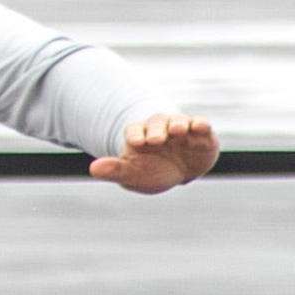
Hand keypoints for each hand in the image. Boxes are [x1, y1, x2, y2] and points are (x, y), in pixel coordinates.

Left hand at [91, 112, 221, 193]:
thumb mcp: (133, 174)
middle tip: (155, 140)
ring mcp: (181, 129)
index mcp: (140, 136)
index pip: (134, 130)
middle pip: (156, 122)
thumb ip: (115, 170)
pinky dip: (200, 123)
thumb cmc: (151, 171)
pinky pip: (200, 124)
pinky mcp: (201, 133)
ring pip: (177, 120)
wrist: (180, 171)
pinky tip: (200, 126)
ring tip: (178, 130)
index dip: (135, 134)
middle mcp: (160, 128)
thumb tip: (93, 169)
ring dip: (177, 123)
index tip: (136, 143)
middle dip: (156, 130)